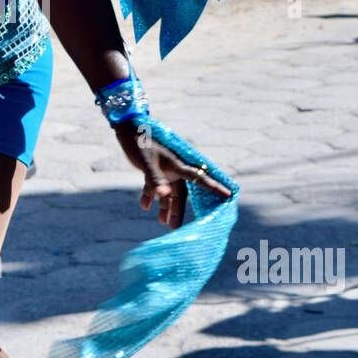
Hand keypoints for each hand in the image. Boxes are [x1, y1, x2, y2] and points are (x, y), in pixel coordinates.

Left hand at [114, 119, 232, 229]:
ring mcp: (163, 170)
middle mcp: (173, 169)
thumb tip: (164, 195)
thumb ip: (155, 179)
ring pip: (167, 193)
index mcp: (178, 165)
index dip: (214, 187)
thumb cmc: (140, 143)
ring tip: (163, 223)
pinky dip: (150, 197)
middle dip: (179, 210)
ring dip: (165, 207)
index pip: (199, 179)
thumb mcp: (147, 163)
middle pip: (180, 194)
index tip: (228, 195)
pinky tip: (145, 207)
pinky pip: (154, 187)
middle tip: (176, 228)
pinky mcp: (151, 170)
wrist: (128, 129)